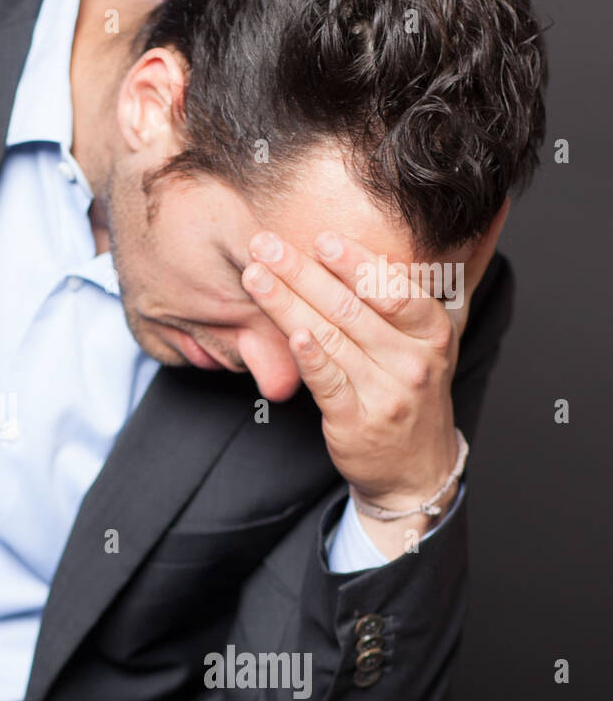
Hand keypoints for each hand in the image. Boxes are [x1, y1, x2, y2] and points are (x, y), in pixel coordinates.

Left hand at [239, 203, 506, 556]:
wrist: (416, 468)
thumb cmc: (410, 393)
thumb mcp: (428, 343)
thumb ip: (414, 294)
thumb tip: (445, 232)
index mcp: (431, 332)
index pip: (392, 288)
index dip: (355, 262)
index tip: (321, 239)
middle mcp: (413, 359)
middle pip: (350, 307)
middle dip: (302, 272)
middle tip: (266, 245)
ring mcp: (385, 391)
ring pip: (331, 338)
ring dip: (287, 303)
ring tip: (255, 276)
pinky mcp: (356, 420)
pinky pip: (328, 382)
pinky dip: (310, 357)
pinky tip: (291, 335)